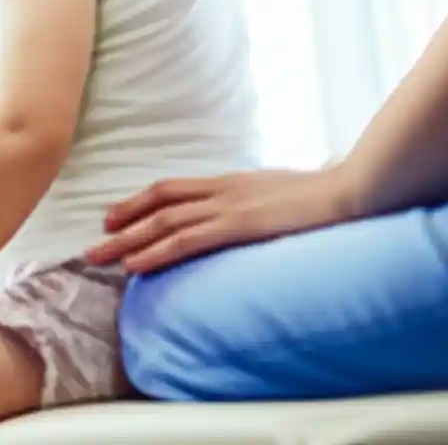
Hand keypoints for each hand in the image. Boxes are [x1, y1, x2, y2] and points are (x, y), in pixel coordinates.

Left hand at [84, 167, 360, 273]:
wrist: (354, 192)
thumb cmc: (326, 197)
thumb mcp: (281, 196)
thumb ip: (257, 204)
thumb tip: (247, 216)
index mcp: (232, 182)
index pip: (172, 188)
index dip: (138, 202)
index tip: (112, 217)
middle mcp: (223, 189)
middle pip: (158, 203)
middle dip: (122, 225)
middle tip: (93, 244)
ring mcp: (231, 205)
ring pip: (165, 222)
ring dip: (128, 241)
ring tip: (99, 258)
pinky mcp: (241, 224)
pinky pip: (188, 239)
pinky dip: (158, 251)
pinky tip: (136, 265)